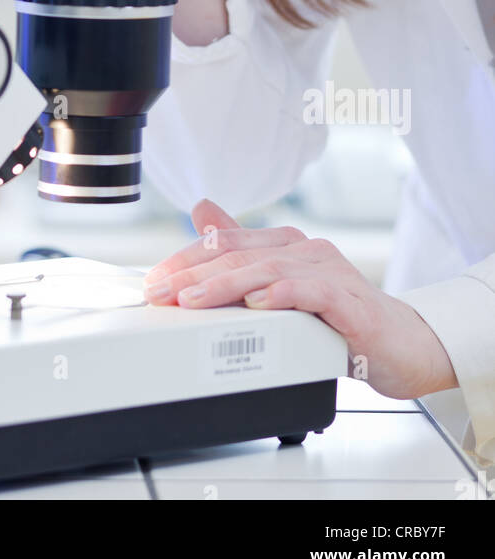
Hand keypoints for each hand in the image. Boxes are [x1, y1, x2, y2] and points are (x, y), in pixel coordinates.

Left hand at [143, 197, 457, 400]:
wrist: (403, 345)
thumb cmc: (341, 318)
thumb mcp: (285, 286)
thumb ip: (244, 251)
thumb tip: (200, 213)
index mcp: (286, 244)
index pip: (225, 243)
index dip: (185, 260)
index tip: (154, 280)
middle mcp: (305, 250)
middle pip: (239, 255)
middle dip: (193, 274)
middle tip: (160, 292)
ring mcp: (329, 271)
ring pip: (267, 272)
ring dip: (224, 286)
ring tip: (191, 301)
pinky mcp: (350, 301)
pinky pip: (312, 293)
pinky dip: (283, 296)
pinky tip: (259, 303)